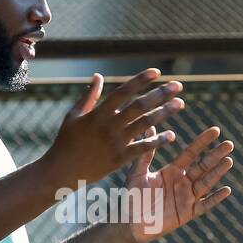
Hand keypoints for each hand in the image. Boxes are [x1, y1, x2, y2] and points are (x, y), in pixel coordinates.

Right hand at [41, 69, 185, 187]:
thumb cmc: (66, 141)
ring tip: (180, 104)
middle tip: (178, 86)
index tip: (157, 72)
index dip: (140, 80)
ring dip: (164, 113)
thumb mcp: (74, 115)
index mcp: (98, 113)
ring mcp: (116, 142)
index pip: (124, 91)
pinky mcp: (120, 159)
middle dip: (160, 94)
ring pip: (145, 124)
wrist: (61, 170)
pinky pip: (143, 148)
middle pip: (140, 106)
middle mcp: (109, 126)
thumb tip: (98, 76)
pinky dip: (157, 141)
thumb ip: (89, 96)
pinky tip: (172, 135)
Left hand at [124, 125, 233, 242]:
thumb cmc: (132, 197)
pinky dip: (216, 198)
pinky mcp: (188, 213)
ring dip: (218, 172)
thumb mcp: (138, 172)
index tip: (216, 130)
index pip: (191, 153)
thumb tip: (149, 127)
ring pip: (206, 182)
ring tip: (229, 160)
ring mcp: (187, 198)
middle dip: (216, 155)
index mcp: (172, 171)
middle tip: (229, 144)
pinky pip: (205, 205)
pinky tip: (227, 190)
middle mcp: (182, 182)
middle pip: (203, 166)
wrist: (130, 223)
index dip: (203, 142)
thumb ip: (146, 152)